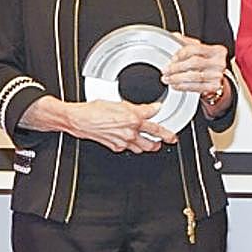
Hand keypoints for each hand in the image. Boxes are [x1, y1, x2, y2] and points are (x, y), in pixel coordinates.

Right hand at [62, 99, 179, 152]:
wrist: (79, 120)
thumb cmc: (93, 109)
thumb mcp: (118, 103)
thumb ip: (136, 107)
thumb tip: (148, 109)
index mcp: (133, 117)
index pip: (153, 115)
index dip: (159, 111)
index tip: (161, 110)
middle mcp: (131, 130)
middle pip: (155, 137)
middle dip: (165, 138)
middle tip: (171, 139)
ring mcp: (124, 141)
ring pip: (144, 147)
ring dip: (150, 145)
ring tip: (155, 144)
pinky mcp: (117, 147)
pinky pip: (129, 149)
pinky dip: (133, 146)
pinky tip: (132, 142)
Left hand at [160, 36, 226, 95]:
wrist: (217, 77)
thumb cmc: (208, 62)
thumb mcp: (201, 50)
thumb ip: (188, 43)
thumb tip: (174, 37)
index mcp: (217, 50)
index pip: (195, 48)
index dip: (181, 53)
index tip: (172, 59)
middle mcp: (219, 62)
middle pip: (194, 63)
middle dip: (176, 67)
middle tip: (166, 70)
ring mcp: (217, 75)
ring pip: (194, 76)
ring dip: (177, 78)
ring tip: (167, 79)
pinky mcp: (214, 87)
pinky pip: (195, 87)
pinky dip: (183, 86)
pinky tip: (175, 85)